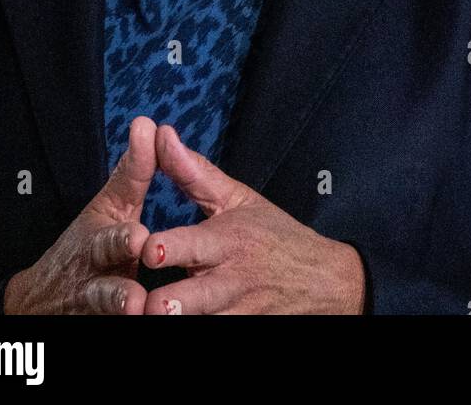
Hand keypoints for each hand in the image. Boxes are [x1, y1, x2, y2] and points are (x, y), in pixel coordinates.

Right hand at [3, 116, 157, 314]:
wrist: (36, 302)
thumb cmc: (85, 246)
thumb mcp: (107, 208)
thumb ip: (132, 173)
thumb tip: (148, 124)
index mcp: (99, 243)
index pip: (109, 236)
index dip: (122, 238)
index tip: (139, 237)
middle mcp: (93, 277)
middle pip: (103, 282)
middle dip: (116, 283)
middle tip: (135, 284)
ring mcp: (92, 308)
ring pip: (102, 311)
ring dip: (116, 311)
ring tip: (134, 312)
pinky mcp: (95, 325)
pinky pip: (107, 329)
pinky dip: (122, 329)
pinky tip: (140, 325)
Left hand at [140, 125, 366, 314]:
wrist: (324, 281)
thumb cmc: (272, 235)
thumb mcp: (238, 198)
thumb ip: (193, 171)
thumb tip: (161, 133)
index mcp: (225, 241)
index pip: (195, 245)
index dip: (170, 249)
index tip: (149, 250)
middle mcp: (228, 282)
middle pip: (192, 300)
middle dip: (167, 305)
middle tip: (146, 305)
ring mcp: (234, 314)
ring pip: (200, 326)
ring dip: (175, 324)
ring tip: (151, 319)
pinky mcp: (240, 332)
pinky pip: (213, 337)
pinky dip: (191, 332)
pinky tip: (171, 328)